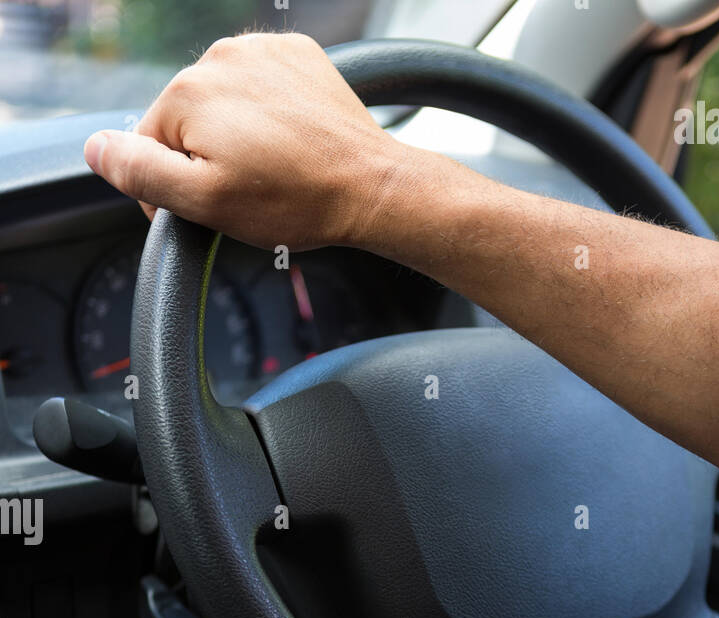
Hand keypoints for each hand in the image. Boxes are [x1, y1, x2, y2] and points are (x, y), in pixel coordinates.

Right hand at [83, 32, 404, 251]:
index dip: (168, 188)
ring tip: (272, 170)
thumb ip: (142, 173)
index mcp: (187, 94)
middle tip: (246, 193)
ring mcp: (259, 51)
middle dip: (204, 158)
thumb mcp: (206, 203)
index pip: (148, 145)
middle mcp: (218, 59)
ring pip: (221, 102)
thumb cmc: (294, 201)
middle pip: (184, 120)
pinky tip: (288, 143)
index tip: (202, 213)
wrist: (370, 186)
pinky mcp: (295, 55)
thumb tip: (96, 149)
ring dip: (234, 135)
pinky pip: (260, 86)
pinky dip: (265, 114)